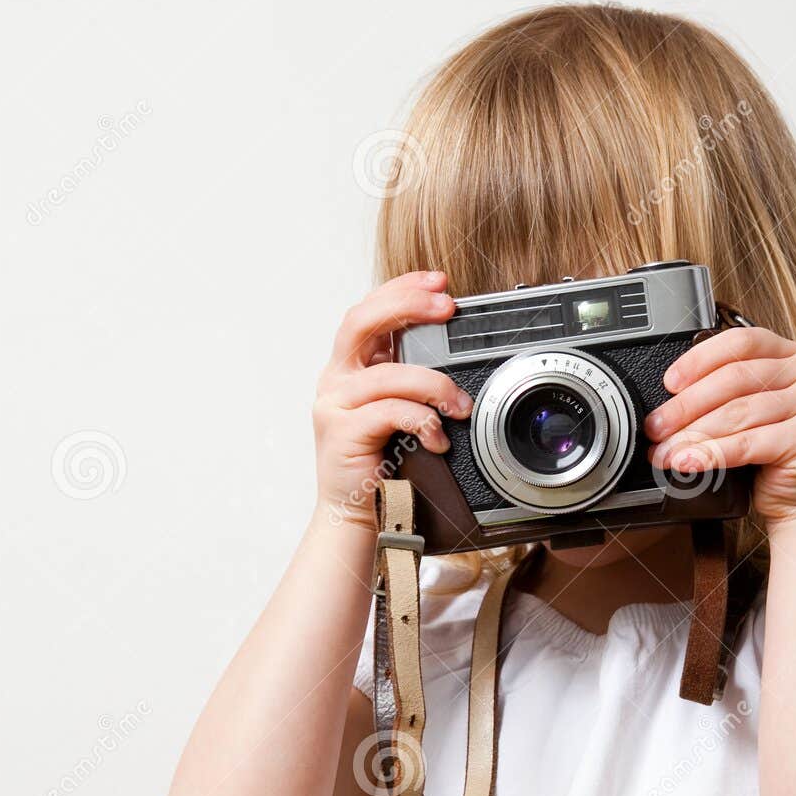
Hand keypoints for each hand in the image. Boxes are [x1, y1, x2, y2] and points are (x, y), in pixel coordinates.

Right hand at [313, 271, 471, 525]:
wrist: (353, 513)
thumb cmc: (380, 463)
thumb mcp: (396, 411)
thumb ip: (409, 380)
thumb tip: (450, 353)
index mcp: (350, 368)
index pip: (369, 311)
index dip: (401, 289)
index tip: (439, 282)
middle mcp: (337, 380)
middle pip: (362, 322)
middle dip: (408, 306)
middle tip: (446, 307)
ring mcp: (336, 404)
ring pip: (388, 374)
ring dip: (434, 385)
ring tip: (459, 406)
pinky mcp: (343, 432)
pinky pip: (390, 412)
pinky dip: (422, 422)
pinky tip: (438, 439)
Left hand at [644, 325, 795, 532]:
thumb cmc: (775, 455)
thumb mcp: (751, 413)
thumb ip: (724, 395)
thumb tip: (667, 404)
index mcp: (791, 355)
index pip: (740, 342)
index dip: (699, 360)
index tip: (669, 384)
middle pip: (734, 379)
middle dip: (686, 406)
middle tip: (656, 426)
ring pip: (738, 413)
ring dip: (693, 434)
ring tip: (664, 451)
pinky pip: (749, 444)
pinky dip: (712, 454)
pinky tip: (688, 462)